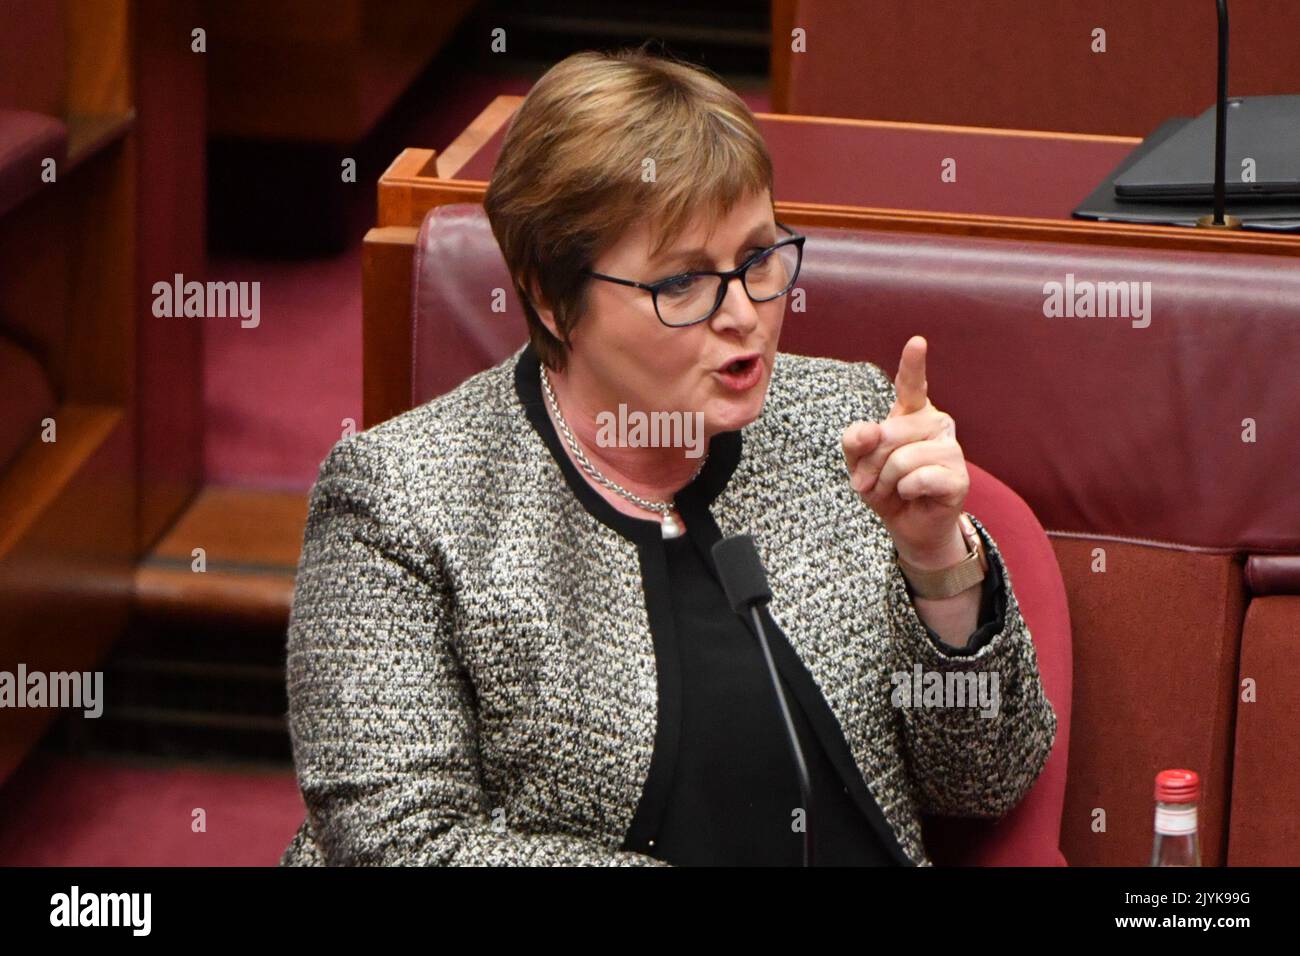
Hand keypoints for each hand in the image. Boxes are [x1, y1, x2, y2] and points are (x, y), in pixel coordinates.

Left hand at [841, 336, 969, 569]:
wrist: (907, 525)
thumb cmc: (884, 486)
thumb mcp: (858, 462)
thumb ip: (856, 441)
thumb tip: (868, 433)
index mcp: (912, 413)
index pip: (911, 385)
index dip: (913, 364)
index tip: (917, 342)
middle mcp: (936, 423)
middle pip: (889, 434)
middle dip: (870, 464)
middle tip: (869, 482)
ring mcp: (951, 448)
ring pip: (902, 459)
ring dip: (886, 483)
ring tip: (893, 491)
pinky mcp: (959, 477)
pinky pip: (918, 479)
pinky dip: (905, 492)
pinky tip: (912, 496)